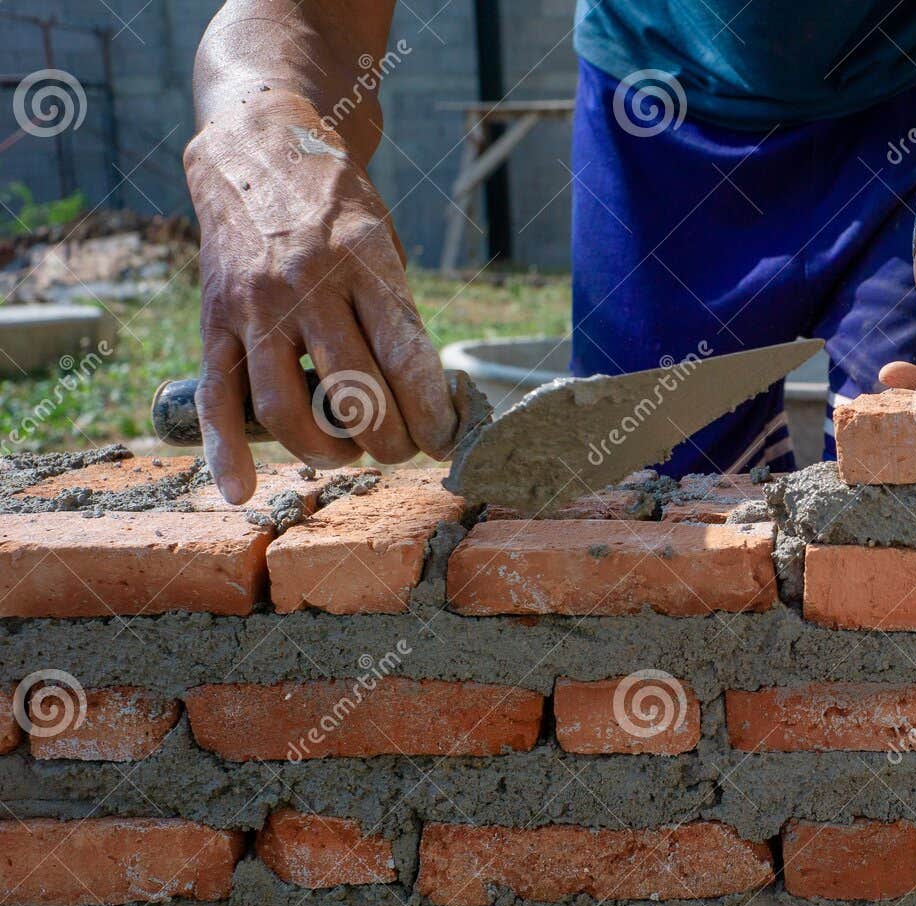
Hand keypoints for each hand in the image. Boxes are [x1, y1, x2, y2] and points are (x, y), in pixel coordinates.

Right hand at [182, 90, 457, 502]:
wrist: (259, 149)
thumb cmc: (338, 209)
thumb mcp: (383, 245)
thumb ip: (396, 315)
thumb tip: (425, 401)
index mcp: (363, 263)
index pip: (407, 359)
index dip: (432, 414)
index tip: (446, 438)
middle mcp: (307, 286)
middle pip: (355, 395)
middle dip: (388, 441)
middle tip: (401, 448)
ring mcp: (255, 306)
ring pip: (289, 409)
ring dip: (328, 451)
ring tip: (349, 451)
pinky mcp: (213, 319)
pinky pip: (218, 398)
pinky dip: (227, 452)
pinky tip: (242, 491)